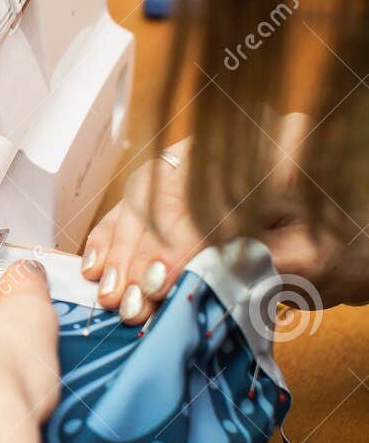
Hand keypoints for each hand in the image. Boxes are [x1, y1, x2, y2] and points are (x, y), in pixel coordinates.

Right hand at [82, 120, 368, 322]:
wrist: (359, 234)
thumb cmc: (349, 248)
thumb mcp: (317, 263)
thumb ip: (260, 265)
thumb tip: (195, 280)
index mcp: (281, 150)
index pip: (210, 191)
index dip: (178, 240)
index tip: (160, 286)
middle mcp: (236, 141)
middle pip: (168, 187)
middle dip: (141, 248)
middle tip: (130, 300)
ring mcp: (209, 155)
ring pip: (146, 190)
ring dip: (122, 245)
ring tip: (112, 292)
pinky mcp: (190, 174)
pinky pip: (141, 195)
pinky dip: (116, 231)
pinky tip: (100, 263)